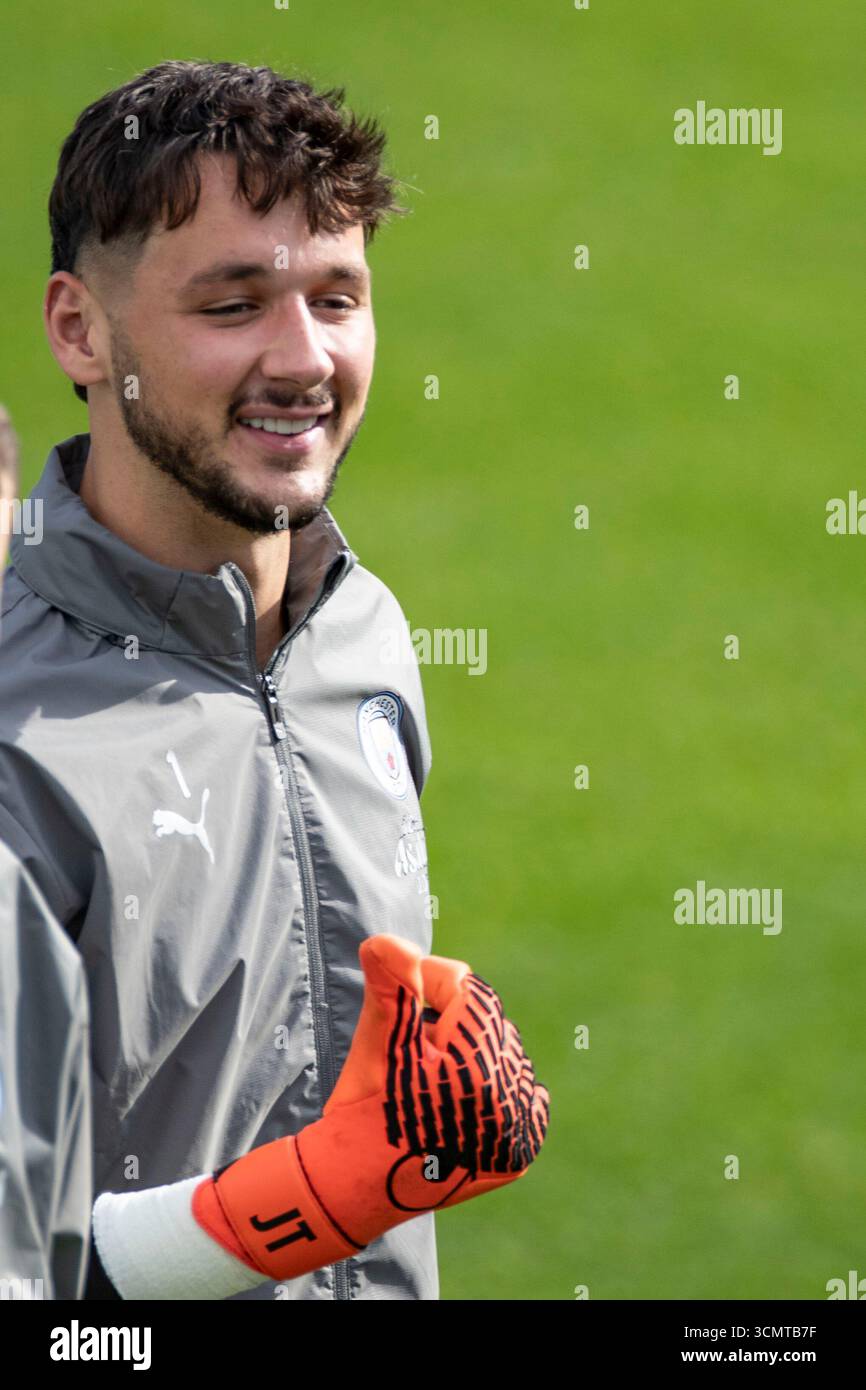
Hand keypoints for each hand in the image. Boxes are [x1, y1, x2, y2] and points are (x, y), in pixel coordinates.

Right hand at [200, 935, 549, 1278]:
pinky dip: (494, 1089)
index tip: (403, 1002)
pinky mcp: (517, 1153)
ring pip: (502, 1056)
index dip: (430, 983)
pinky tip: (459, 1100)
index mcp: (474, 1064)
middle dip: (450, 1024)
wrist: (357, 1188)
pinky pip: (519, 1096)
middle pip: (486, 1023)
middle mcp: (507, 1099)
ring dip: (472, 1055)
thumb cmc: (362, 1106)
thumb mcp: (377, 1040)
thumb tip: (384, 941)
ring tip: (430, 1081)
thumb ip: (391, 983)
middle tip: (411, 1052)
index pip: (466, 988)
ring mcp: (515, 1130)